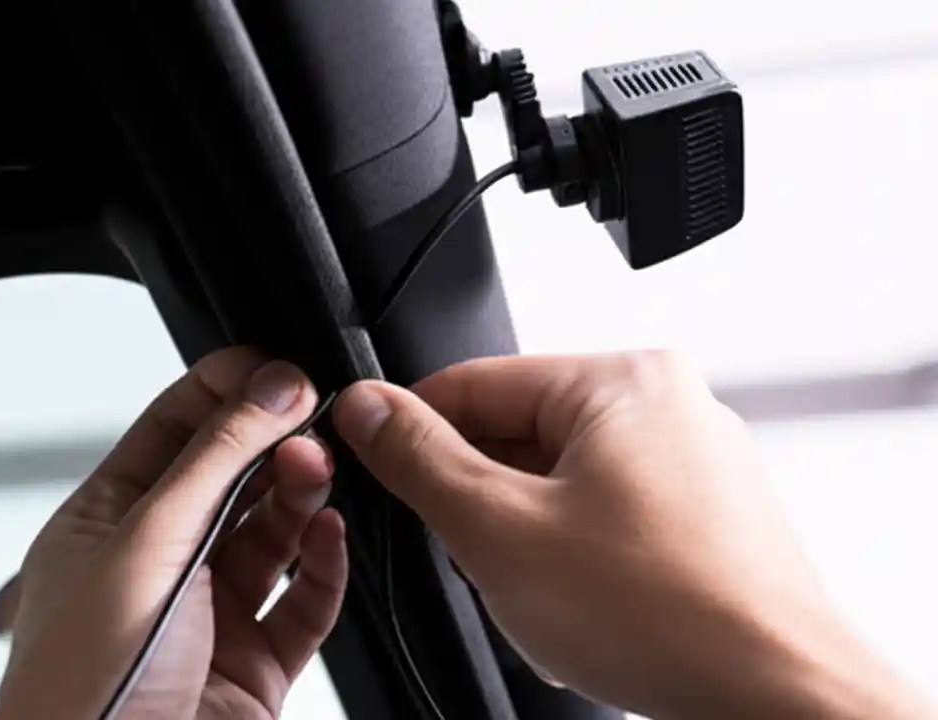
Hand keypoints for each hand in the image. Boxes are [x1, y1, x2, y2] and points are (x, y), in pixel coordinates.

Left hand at [0, 348, 347, 719]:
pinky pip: (304, 602)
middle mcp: (160, 565)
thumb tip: (269, 385)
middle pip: (232, 479)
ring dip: (301, 499)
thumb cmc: (84, 687)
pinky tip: (331, 536)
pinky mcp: (255, 666)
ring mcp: (210, 615)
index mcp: (107, 525)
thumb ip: (214, 462)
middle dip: (272, 445)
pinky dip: (325, 566)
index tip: (278, 368)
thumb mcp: (145, 547)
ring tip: (318, 474)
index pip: (171, 431)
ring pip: (273, 536)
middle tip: (313, 420)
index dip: (225, 392)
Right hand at [333, 351, 933, 719]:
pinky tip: (580, 601)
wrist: (773, 697)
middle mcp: (667, 404)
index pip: (474, 380)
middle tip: (475, 553)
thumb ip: (419, 459)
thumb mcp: (499, 530)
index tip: (373, 459)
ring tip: (541, 589)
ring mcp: (692, 460)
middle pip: (519, 430)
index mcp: (621, 380)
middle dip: (481, 495)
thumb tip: (369, 408)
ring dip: (524, 530)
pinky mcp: (704, 512)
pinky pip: (605, 511)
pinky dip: (574, 550)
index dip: (412, 428)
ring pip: (559, 477)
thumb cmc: (664, 616)